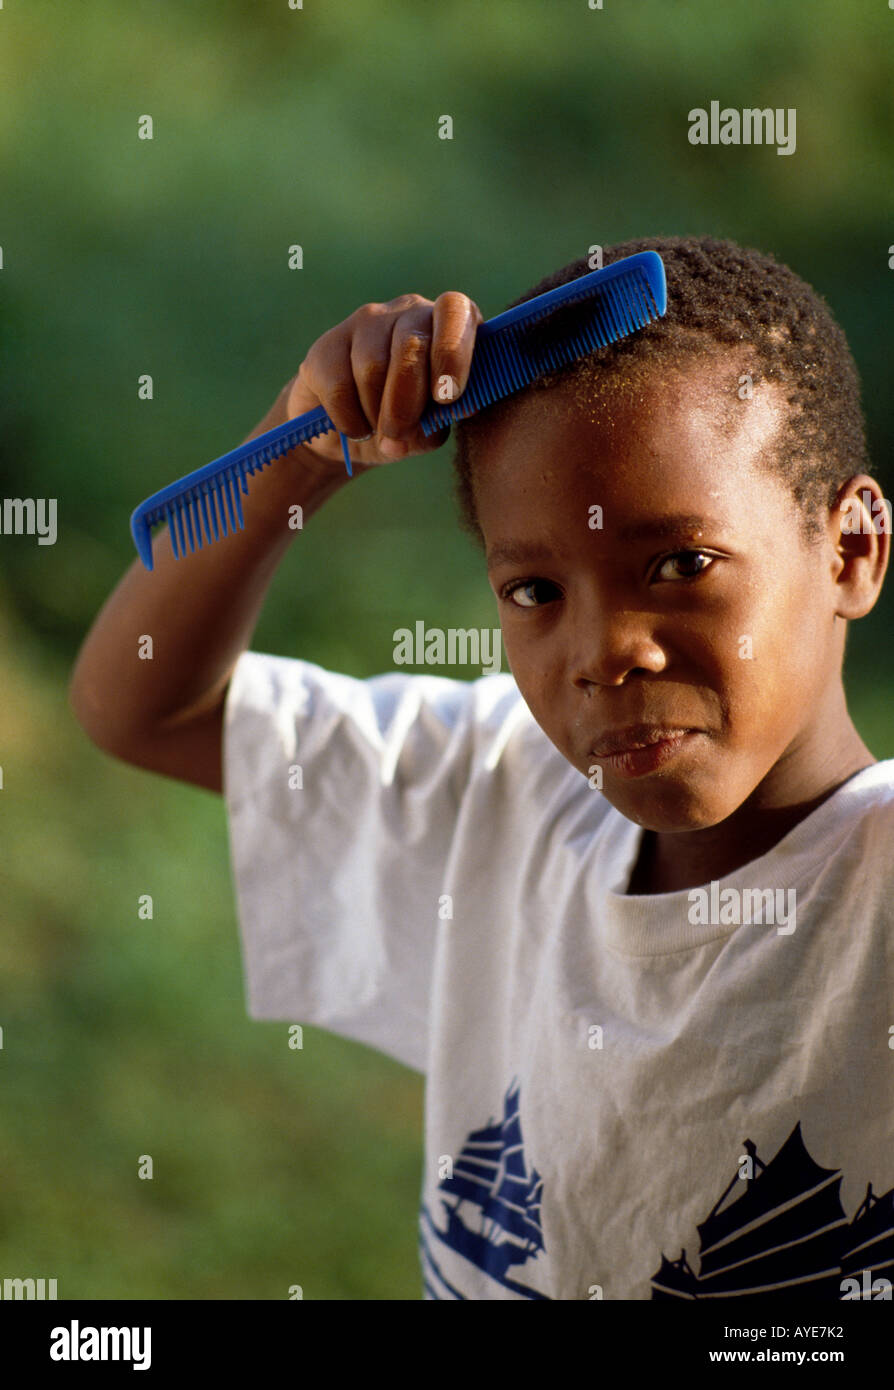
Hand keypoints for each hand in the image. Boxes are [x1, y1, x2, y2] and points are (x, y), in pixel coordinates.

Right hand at [281, 291, 483, 472]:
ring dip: (376, 413)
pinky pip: (339, 385)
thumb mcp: (431, 428)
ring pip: (372, 366)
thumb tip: (459, 408)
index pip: (453, 309)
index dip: (451, 351)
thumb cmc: (406, 425)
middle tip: (400, 434)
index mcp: (444, 326)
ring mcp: (365, 323)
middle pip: (409, 345)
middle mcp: (408, 312)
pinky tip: (356, 429)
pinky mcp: (326, 346)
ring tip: (380, 433)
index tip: (447, 397)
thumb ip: (444, 418)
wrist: (352, 434)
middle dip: (406, 400)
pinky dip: (350, 420)